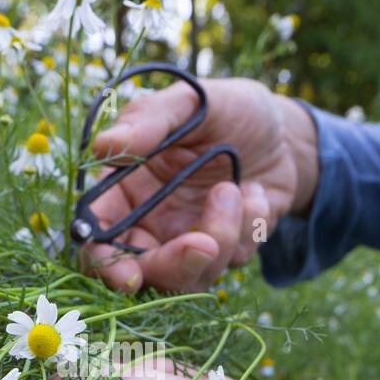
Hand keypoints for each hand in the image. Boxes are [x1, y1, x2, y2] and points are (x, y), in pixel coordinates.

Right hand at [82, 77, 318, 293]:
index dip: (105, 264)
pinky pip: (234, 258)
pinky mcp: (227, 250)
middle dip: (175, 265)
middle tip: (206, 244)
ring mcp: (189, 240)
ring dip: (222, 234)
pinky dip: (249, 225)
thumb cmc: (226, 109)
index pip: (98, 240)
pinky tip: (255, 193)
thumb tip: (101, 146)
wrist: (281, 128)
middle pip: (145, 272)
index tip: (129, 276)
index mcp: (124, 191)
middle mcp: (150, 224)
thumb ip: (147, 122)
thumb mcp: (189, 103)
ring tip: (236, 189)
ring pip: (192, 274)